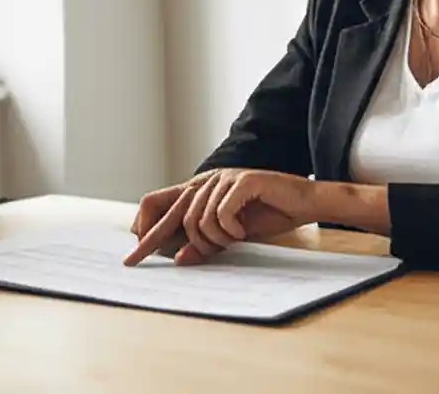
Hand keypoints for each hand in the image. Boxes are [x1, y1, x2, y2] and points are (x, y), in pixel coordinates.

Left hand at [125, 169, 313, 265]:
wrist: (305, 202)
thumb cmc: (269, 216)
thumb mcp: (231, 236)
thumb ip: (205, 243)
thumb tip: (179, 259)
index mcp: (201, 190)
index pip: (161, 201)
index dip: (145, 223)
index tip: (133, 248)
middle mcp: (207, 181)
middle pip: (172, 211)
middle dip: (153, 239)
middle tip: (139, 261)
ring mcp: (224, 178)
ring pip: (199, 218)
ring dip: (213, 239)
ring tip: (231, 242)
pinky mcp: (243, 180)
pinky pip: (222, 213)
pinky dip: (230, 229)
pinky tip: (242, 231)